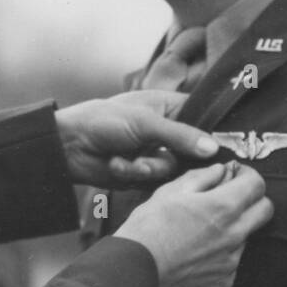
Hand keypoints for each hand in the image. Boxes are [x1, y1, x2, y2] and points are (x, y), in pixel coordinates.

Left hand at [55, 90, 218, 185]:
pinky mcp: (144, 172)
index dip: (210, 133)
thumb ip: (180, 135)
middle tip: (163, 155)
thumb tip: (213, 147)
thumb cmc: (103, 121)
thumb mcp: (145, 123)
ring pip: (173, 168)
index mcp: (169, 106)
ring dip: (149, 167)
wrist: (69, 146)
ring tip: (129, 160)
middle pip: (193, 149)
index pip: (203, 118)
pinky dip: (134, 173)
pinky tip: (117, 164)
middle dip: (174, 156)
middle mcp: (167, 130)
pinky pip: (154, 180)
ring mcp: (156, 152)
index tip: (217, 147)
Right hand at [116, 161, 272, 286]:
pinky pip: (232, 262)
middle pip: (266, 210)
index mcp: (223, 207)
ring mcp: (231, 261)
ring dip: (233, 228)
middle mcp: (234, 235)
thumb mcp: (170, 191)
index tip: (235, 175)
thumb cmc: (147, 230)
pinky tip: (197, 252)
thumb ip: (202, 177)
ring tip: (202, 229)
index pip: (257, 184)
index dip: (246, 174)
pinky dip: (221, 254)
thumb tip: (220, 170)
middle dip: (252, 199)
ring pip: (247, 236)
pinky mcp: (223, 282)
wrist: (133, 272)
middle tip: (229, 197)